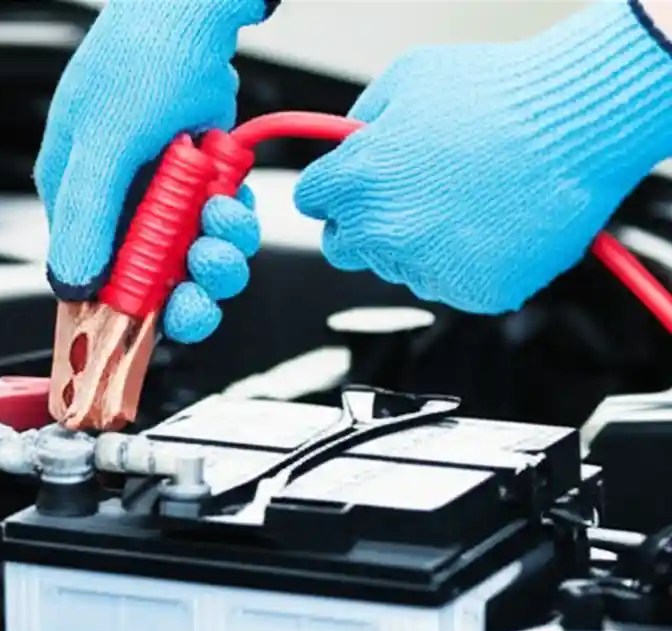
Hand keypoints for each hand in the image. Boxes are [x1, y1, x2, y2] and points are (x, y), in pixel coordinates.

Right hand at [36, 0, 276, 342]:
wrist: (195, 12)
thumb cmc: (140, 59)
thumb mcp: (103, 145)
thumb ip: (86, 219)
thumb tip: (69, 285)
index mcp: (73, 196)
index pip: (89, 277)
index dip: (125, 306)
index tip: (159, 316)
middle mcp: (114, 200)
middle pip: (148, 278)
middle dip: (185, 279)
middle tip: (204, 263)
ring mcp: (157, 192)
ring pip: (189, 255)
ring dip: (217, 246)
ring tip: (223, 214)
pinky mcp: (195, 180)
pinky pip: (216, 223)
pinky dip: (232, 217)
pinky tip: (231, 194)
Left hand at [294, 1, 671, 314]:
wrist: (577, 125)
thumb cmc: (496, 92)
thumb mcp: (408, 79)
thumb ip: (363, 119)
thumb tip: (351, 141)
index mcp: (354, 182)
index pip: (312, 200)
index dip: (336, 186)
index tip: (356, 181)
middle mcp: (381, 233)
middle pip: (345, 245)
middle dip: (365, 222)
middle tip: (409, 195)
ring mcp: (428, 269)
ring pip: (403, 267)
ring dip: (421, 243)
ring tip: (471, 197)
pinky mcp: (475, 293)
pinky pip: (456, 283)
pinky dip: (471, 261)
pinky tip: (498, 221)